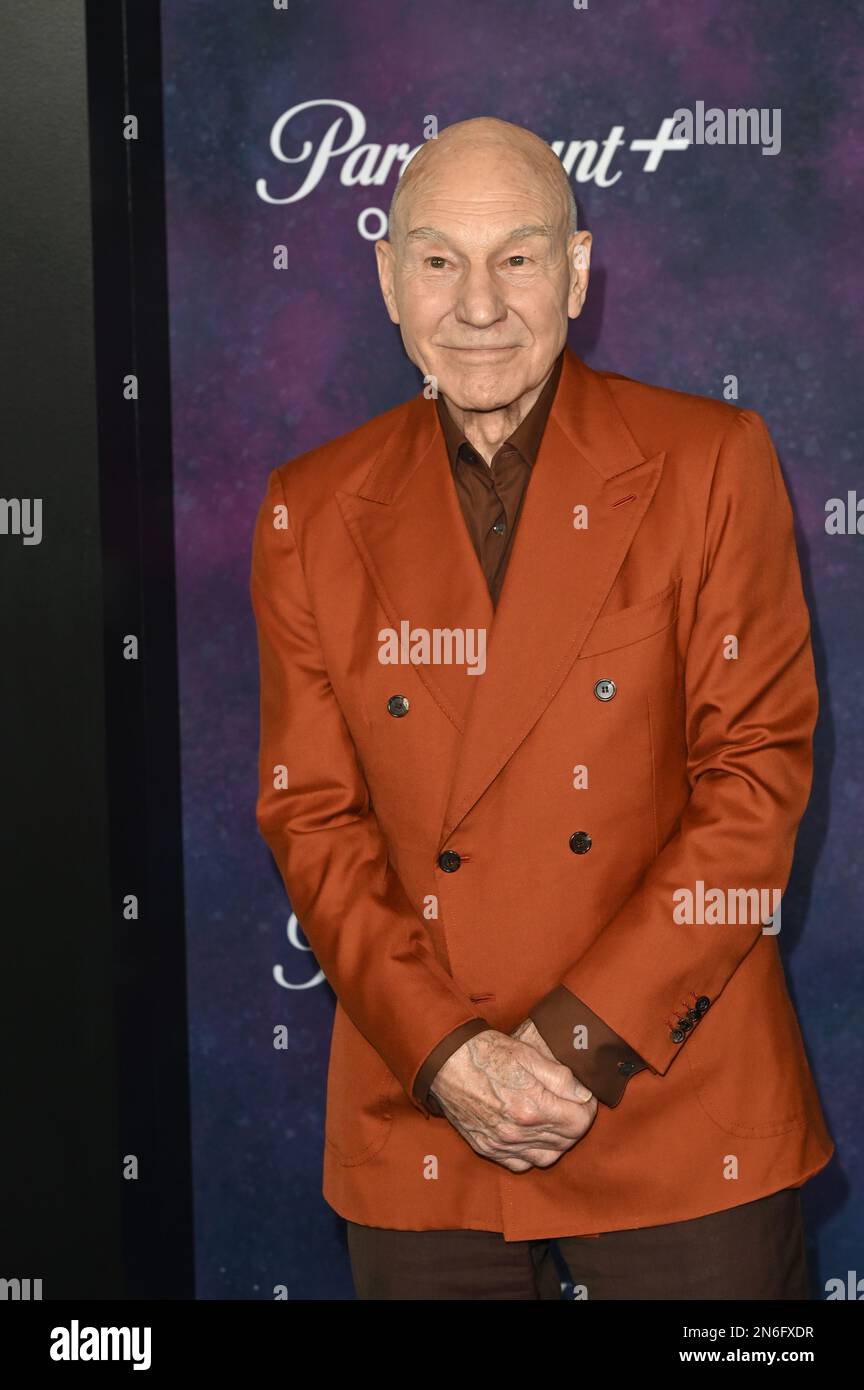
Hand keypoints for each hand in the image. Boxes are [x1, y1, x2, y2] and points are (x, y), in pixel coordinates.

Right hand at [429, 1027, 597, 1171]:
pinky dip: (533, 1154)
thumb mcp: (528, 1054)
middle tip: (573, 1106)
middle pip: (566, 1141)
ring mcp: (501, 1144)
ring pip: (547, 1157)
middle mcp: (518, 1132)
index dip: (588, 1110)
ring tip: (556, 1122)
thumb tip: (584, 1095)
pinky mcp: (487, 1148)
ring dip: (559, 1142)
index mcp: (532, 1106)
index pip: (579, 1122)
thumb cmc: (487, 1053)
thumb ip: (560, 1077)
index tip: (585, 1098)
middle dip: (576, 1123)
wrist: (447, 1062)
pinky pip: (521, 1164)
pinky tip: (534, 1137)